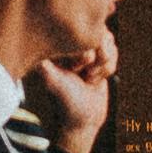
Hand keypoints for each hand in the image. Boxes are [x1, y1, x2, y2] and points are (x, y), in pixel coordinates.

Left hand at [30, 26, 115, 152]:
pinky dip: (109, 67)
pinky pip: (115, 50)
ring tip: (89, 77)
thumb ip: (45, 68)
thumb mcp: (53, 82)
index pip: (83, 33)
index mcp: (57, 44)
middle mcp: (70, 42)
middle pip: (99, 33)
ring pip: (109, 40)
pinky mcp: (98, 55)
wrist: (83, 119)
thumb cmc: (66, 101)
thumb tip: (36, 54)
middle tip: (85, 75)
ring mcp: (86, 46)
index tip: (75, 71)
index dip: (85, 54)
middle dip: (97, 58)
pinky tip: (96, 78)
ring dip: (103, 64)